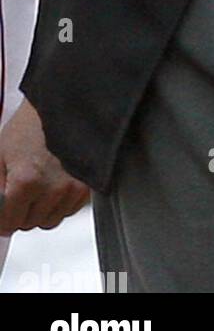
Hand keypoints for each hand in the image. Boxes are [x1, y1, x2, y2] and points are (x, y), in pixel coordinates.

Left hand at [0, 100, 88, 232]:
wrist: (61, 107)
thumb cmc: (30, 126)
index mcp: (27, 182)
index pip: (8, 223)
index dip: (2, 215)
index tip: (4, 206)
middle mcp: (53, 188)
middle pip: (29, 224)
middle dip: (21, 211)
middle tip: (22, 187)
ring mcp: (73, 188)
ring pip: (50, 221)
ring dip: (41, 210)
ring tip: (40, 184)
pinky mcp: (88, 186)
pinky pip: (68, 210)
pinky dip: (60, 203)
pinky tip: (55, 183)